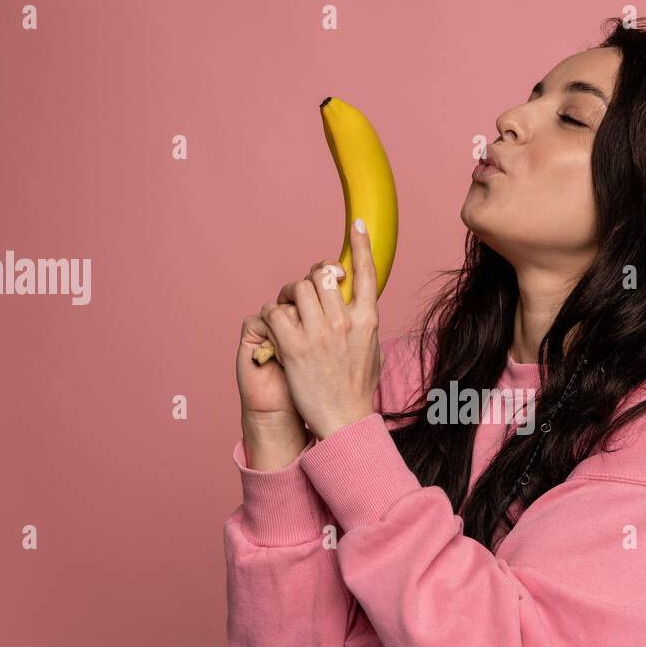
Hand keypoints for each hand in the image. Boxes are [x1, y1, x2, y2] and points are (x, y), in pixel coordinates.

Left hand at [261, 220, 381, 439]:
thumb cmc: (357, 391)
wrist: (344, 421)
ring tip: (288, 312)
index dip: (361, 245)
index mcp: (367, 320)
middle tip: (302, 296)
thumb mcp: (373, 352)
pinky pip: (276, 312)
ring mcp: (319, 333)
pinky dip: (272, 316)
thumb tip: (364, 310)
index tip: (357, 225)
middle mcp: (345, 321)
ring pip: (298, 287)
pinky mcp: (294, 346)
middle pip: (323, 275)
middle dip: (310, 280)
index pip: (366, 272)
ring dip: (288, 295)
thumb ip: (366, 326)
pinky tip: (276, 329)